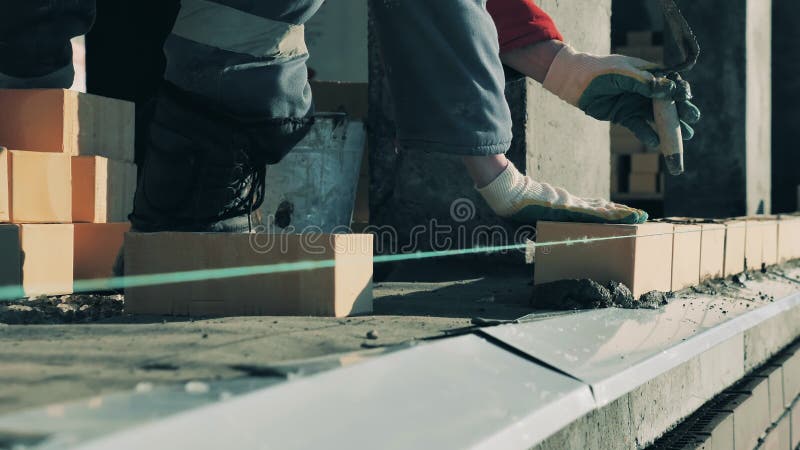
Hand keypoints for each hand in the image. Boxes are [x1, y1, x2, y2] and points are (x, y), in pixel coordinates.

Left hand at [542, 45, 700, 147]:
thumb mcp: (623, 73)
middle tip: (693, 120)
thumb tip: (670, 90)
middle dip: (681, 111)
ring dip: (670, 127)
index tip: (687, 98)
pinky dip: (648, 135)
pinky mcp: (625, 116)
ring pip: (657, 117)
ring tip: (686, 137)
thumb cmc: (600, 72)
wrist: (575, 83)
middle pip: (668, 102)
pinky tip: (656, 143)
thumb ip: (645, 83)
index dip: (681, 91)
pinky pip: (640, 127)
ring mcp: (636, 103)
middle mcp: (646, 90)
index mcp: (649, 74)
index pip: (671, 83)